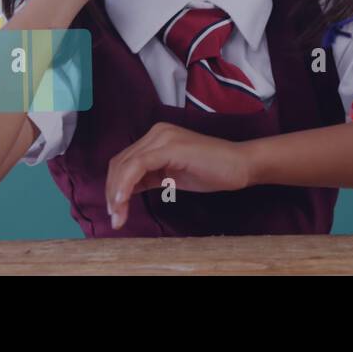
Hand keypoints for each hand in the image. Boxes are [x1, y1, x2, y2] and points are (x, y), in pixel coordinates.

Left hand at [106, 122, 252, 229]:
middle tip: (114, 218)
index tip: (114, 212)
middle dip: (112, 192)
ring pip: (126, 164)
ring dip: (116, 192)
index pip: (124, 161)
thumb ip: (149, 178)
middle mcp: (156, 133)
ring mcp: (163, 137)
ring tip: (118, 216)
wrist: (241, 165)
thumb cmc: (211, 172)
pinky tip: (123, 202)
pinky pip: (139, 166)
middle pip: (120, 163)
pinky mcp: (171, 147)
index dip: (113, 186)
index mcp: (156, 138)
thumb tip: (123, 192)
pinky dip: (126, 184)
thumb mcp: (171, 176)